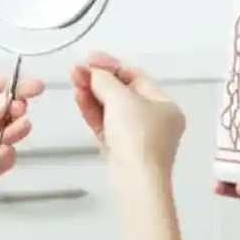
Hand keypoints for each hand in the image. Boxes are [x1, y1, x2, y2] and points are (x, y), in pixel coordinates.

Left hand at [0, 75, 43, 233]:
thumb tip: (4, 102)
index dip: (13, 86)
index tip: (33, 86)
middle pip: (4, 111)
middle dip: (17, 107)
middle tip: (20, 109)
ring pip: (7, 134)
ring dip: (17, 128)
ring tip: (19, 128)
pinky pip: (4, 161)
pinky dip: (8, 155)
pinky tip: (4, 152)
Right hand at [71, 51, 185, 173]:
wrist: (136, 182)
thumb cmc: (138, 137)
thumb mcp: (122, 100)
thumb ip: (105, 81)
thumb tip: (93, 73)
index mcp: (165, 105)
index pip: (137, 77)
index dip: (112, 65)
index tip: (90, 58)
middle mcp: (155, 120)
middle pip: (123, 93)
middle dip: (99, 80)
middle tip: (76, 70)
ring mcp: (138, 137)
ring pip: (112, 109)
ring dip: (93, 94)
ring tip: (74, 79)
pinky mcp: (122, 151)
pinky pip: (106, 125)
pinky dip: (93, 111)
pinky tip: (79, 97)